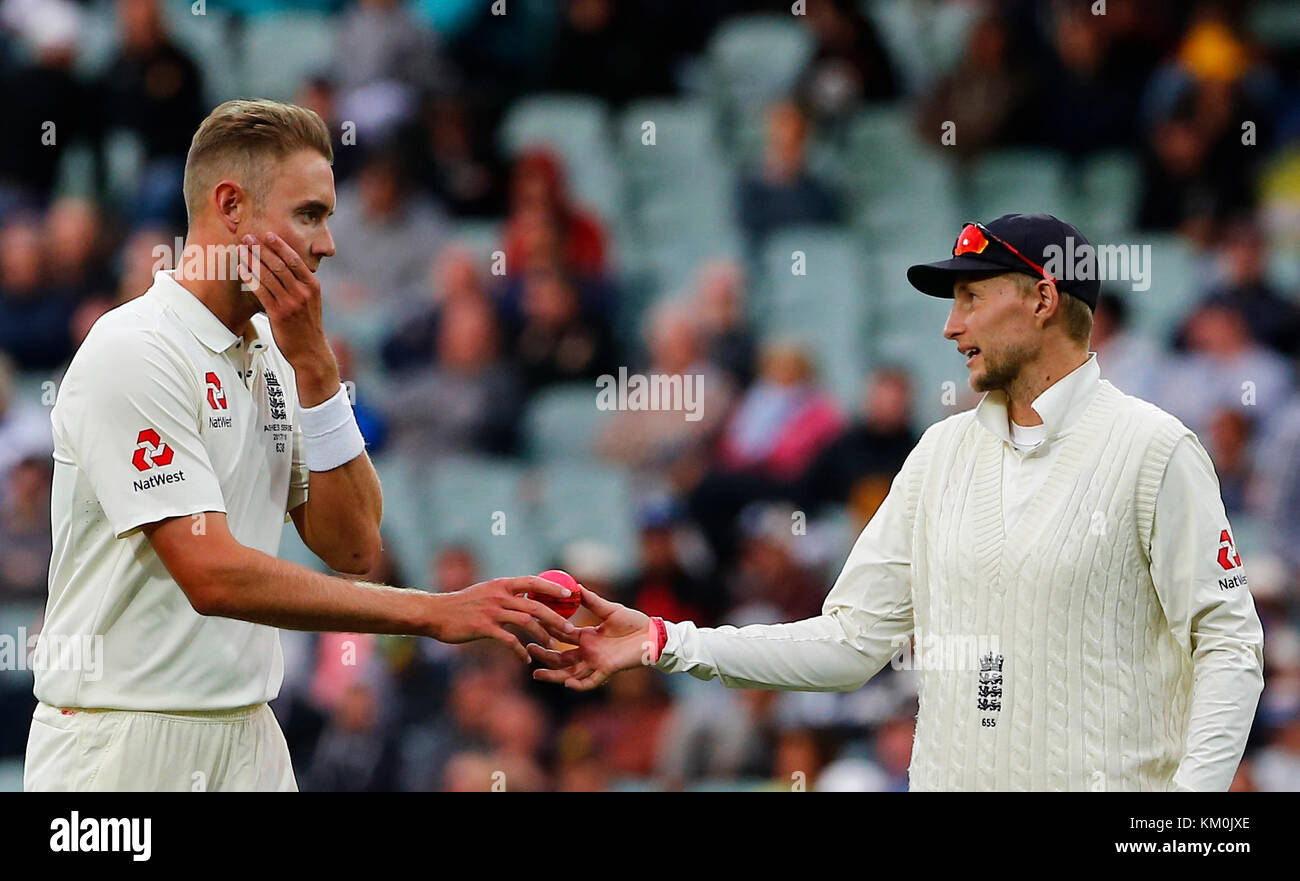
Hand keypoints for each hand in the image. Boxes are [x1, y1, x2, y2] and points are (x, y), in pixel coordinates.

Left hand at [237, 232, 338, 403]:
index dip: (280, 246)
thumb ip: (301, 286)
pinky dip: (250, 278)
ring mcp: (291, 303)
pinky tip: (241, 269)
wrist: (310, 351)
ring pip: (268, 275)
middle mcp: (303, 292)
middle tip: (248, 237)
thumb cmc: (307, 326)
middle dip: (262, 249)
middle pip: (279, 264)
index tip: (267, 234)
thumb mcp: (311, 302)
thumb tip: (285, 269)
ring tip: (241, 249)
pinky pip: (261, 291)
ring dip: (253, 260)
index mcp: (313, 286)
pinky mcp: (278, 314)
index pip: (295, 260)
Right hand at [429, 576, 580, 663]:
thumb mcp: (485, 591)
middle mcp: (499, 595)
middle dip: (556, 617)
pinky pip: (509, 640)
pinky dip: (520, 651)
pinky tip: (526, 659)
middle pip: (536, 604)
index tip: (570, 593)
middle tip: (569, 629)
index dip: (553, 587)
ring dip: (542, 635)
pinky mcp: (484, 628)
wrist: (436, 613)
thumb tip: (525, 596)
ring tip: (551, 646)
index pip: (533, 582)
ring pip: (527, 622)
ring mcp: (492, 611)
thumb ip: (505, 593)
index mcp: (502, 585)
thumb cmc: (461, 604)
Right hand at [528, 588, 651, 689]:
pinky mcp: (608, 670)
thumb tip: (576, 586)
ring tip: (536, 674)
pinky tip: (566, 684)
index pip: (562, 637)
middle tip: (528, 651)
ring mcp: (597, 662)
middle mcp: (589, 651)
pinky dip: (579, 685)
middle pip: (561, 658)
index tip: (533, 627)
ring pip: (570, 673)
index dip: (548, 633)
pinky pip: (591, 682)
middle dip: (544, 656)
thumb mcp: (609, 609)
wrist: (652, 633)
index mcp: (587, 636)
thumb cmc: (633, 621)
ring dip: (554, 675)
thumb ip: (591, 600)